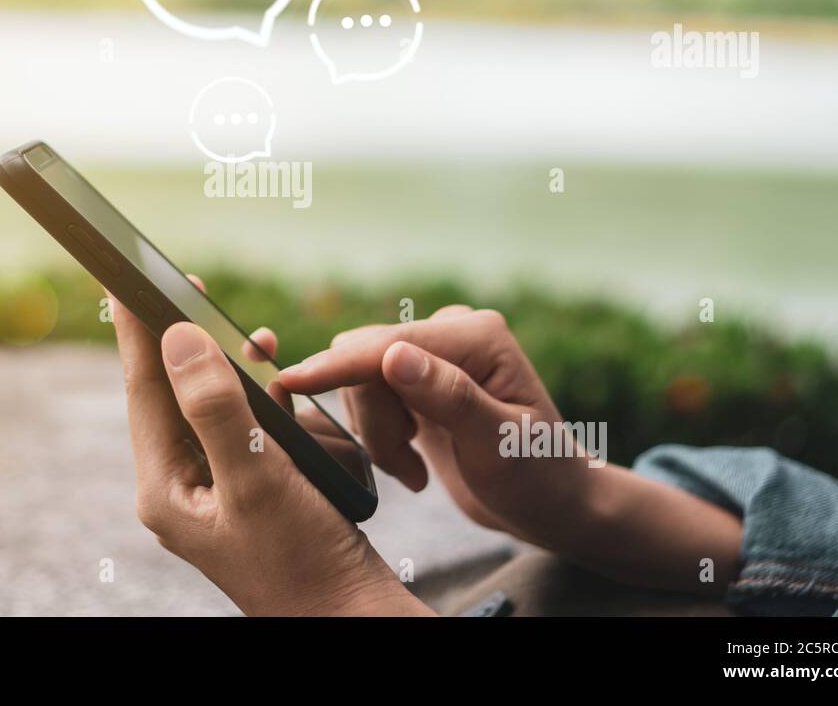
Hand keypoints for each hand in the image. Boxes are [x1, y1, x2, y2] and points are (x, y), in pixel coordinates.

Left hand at [109, 285, 429, 615]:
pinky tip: (287, 397)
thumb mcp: (257, 479)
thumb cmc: (302, 559)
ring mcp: (212, 488)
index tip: (127, 281)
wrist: (344, 614)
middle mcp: (180, 486)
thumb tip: (177, 339)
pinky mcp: (245, 489)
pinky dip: (266, 408)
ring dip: (239, 376)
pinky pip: (245, 430)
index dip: (137, 332)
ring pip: (214, 407)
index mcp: (164, 488)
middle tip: (196, 292)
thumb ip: (216, 407)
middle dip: (195, 346)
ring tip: (262, 348)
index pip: (144, 391)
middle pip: (175, 393)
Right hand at [278, 306, 584, 540]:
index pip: (390, 343)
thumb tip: (394, 356)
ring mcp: (432, 354)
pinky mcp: (416, 378)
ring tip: (414, 470)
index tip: (288, 381)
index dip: (338, 364)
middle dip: (375, 420)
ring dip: (378, 434)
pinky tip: (413, 461)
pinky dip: (379, 435)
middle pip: (366, 360)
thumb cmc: (538, 477)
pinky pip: (365, 395)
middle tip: (409, 468)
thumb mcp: (498, 444)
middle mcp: (451, 332)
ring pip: (360, 382)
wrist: (549, 503)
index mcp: (477, 336)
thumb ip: (450, 397)